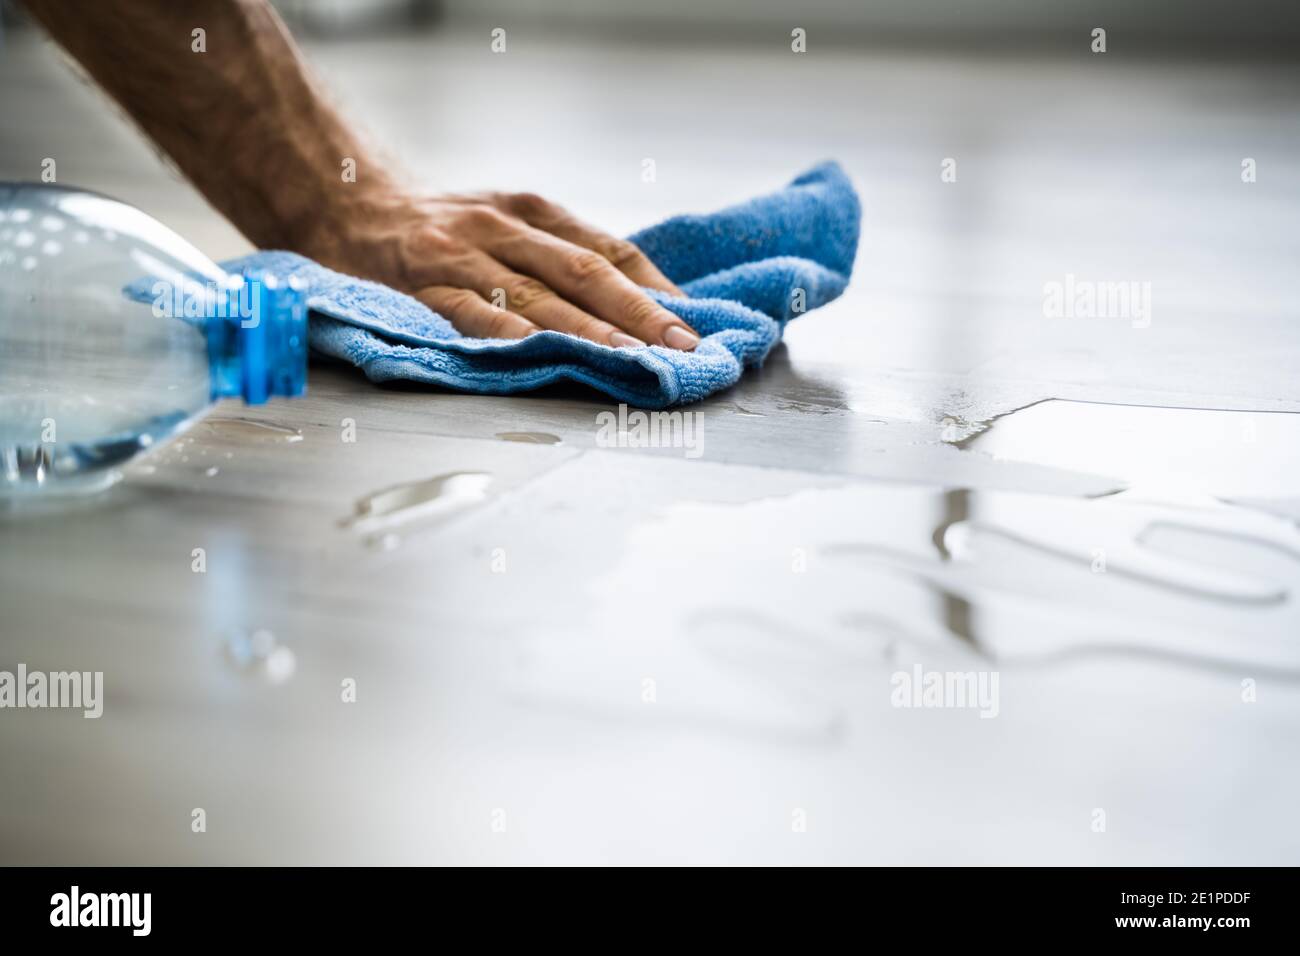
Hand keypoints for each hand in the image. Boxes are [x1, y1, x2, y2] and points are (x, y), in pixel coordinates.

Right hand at [313, 189, 699, 349]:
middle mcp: (503, 227)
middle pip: (584, 270)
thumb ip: (559, 257)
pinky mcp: (420, 284)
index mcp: (534, 212)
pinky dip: (509, 333)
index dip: (654, 287)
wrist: (345, 200)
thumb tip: (639, 305)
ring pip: (536, 294)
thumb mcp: (506, 223)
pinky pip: (470, 312)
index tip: (695, 320)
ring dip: (589, 330)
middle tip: (683, 346)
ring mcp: (461, 255)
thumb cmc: (440, 226)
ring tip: (633, 360)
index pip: (609, 248)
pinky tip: (541, 353)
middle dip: (639, 312)